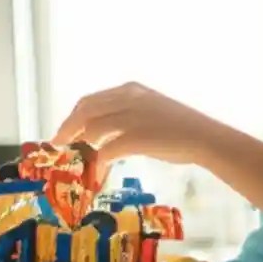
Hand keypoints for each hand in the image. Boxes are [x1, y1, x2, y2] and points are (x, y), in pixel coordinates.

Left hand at [52, 83, 214, 166]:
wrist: (205, 137)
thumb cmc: (182, 127)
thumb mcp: (151, 111)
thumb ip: (128, 116)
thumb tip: (106, 135)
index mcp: (130, 90)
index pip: (90, 100)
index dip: (73, 117)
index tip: (65, 131)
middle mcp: (127, 99)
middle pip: (85, 111)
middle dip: (68, 129)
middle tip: (58, 145)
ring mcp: (131, 117)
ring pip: (92, 129)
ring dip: (80, 146)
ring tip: (74, 160)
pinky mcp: (135, 137)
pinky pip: (107, 150)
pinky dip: (98, 161)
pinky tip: (97, 171)